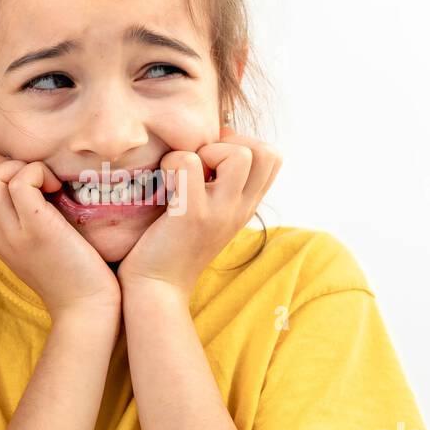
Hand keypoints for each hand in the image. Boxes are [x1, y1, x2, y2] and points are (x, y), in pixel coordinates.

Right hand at [0, 154, 120, 316]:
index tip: (14, 177)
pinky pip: (20, 184)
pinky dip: (39, 173)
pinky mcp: (37, 231)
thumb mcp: (29, 238)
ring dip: (18, 167)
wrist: (85, 307)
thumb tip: (21, 173)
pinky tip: (56, 189)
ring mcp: (13, 233)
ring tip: (45, 183)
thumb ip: (15, 212)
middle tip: (29, 177)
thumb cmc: (67, 268)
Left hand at [117, 126, 282, 298]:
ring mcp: (220, 213)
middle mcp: (240, 209)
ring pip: (239, 154)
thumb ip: (219, 184)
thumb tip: (216, 140)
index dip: (244, 144)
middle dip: (231, 143)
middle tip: (201, 163)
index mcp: (246, 206)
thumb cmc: (171, 244)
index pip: (274, 158)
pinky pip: (189, 163)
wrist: (155, 288)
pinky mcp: (192, 216)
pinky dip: (172, 163)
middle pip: (266, 152)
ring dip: (204, 151)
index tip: (212, 159)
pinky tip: (163, 184)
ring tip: (183, 174)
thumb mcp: (208, 213)